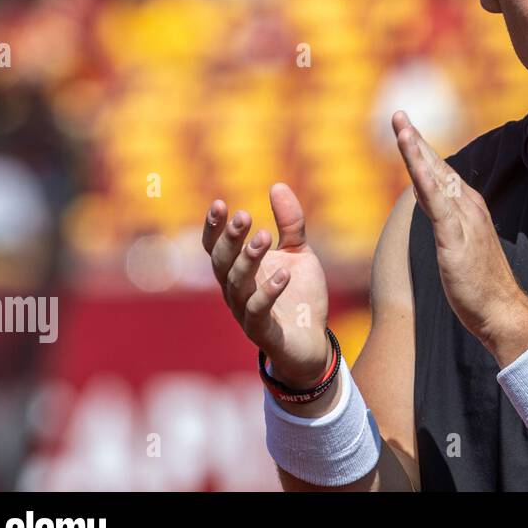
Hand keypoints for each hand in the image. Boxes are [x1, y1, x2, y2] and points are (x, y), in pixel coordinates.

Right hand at [203, 183, 330, 389]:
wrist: (313, 343)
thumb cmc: (299, 296)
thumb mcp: (299, 253)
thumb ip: (290, 223)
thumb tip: (277, 185)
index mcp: (239, 271)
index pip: (216, 247)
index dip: (213, 228)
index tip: (219, 203)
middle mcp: (236, 292)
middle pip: (222, 263)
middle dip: (230, 239)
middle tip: (243, 215)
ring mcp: (246, 314)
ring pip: (237, 285)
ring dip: (248, 260)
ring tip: (264, 237)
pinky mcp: (263, 333)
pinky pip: (258, 312)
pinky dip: (269, 292)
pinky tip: (283, 273)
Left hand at [391, 110, 527, 347]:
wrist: (502, 310)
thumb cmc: (481, 285)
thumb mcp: (460, 247)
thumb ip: (448, 224)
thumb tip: (433, 209)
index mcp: (468, 208)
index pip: (441, 173)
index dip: (422, 151)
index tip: (406, 129)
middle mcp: (468, 207)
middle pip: (437, 167)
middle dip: (416, 140)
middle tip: (398, 115)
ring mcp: (463, 221)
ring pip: (437, 179)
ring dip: (418, 152)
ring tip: (402, 128)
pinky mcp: (456, 238)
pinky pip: (438, 204)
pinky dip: (426, 181)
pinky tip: (415, 166)